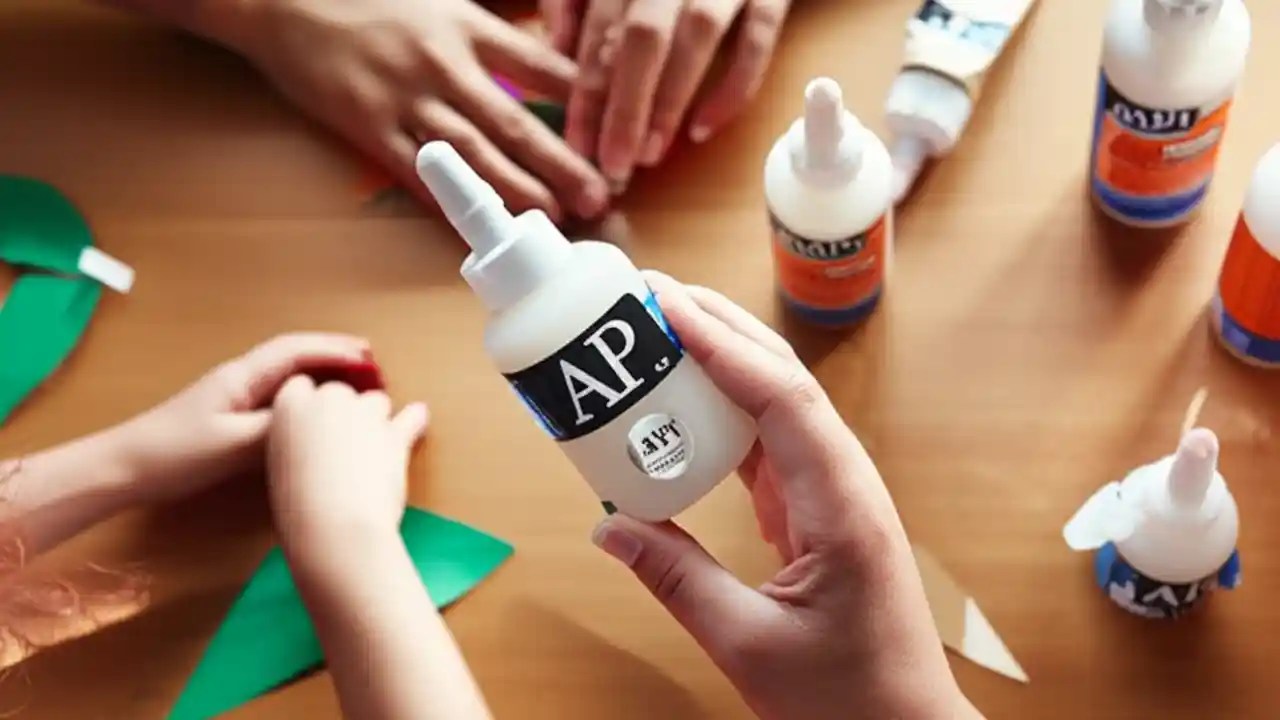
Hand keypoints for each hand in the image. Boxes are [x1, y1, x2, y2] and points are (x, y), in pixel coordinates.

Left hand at [114, 333, 371, 503]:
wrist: (127, 468)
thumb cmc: (177, 452)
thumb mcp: (233, 443)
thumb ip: (277, 429)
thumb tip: (318, 419)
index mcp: (243, 376)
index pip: (297, 350)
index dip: (336, 349)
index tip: (370, 357)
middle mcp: (243, 378)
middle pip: (297, 356)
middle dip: (336, 356)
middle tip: (374, 366)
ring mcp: (236, 396)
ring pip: (289, 376)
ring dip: (323, 375)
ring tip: (356, 385)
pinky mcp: (232, 417)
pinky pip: (280, 397)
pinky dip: (307, 397)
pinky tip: (318, 414)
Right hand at [227, 0, 608, 220]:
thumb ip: (491, 26)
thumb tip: (548, 55)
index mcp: (467, 26)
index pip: (543, 68)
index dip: (584, 104)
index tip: (614, 132)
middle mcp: (443, 67)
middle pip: (517, 124)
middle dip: (564, 165)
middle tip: (600, 196)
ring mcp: (405, 103)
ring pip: (476, 159)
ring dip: (521, 193)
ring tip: (558, 219)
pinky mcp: (369, 132)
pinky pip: (421, 178)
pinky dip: (455, 206)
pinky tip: (484, 230)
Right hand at [267, 375, 428, 547]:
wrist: (333, 531)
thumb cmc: (297, 513)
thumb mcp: (280, 469)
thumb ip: (296, 446)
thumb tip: (315, 448)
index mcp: (288, 405)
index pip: (301, 387)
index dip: (309, 409)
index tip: (312, 428)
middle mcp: (327, 399)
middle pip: (340, 392)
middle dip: (343, 412)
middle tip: (342, 446)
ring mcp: (364, 413)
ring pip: (376, 401)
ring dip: (376, 418)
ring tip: (371, 449)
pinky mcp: (395, 434)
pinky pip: (411, 416)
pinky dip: (414, 420)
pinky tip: (418, 419)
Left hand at [544, 0, 790, 189]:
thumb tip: (558, 46)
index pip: (599, 28)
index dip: (586, 90)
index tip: (576, 145)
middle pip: (644, 36)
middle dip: (624, 106)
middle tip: (613, 166)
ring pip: (697, 36)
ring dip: (669, 100)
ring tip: (648, 155)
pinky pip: (761, 36)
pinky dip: (734, 86)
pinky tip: (703, 128)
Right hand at [591, 273, 978, 719]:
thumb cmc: (848, 698)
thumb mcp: (749, 645)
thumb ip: (677, 580)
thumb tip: (610, 526)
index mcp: (841, 508)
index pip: (782, 398)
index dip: (722, 345)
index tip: (667, 306)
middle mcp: (845, 484)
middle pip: (783, 379)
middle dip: (720, 328)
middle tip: (653, 295)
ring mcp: (834, 493)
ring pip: (776, 403)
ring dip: (722, 361)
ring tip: (661, 331)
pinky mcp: (818, 511)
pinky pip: (768, 443)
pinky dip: (724, 414)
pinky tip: (681, 405)